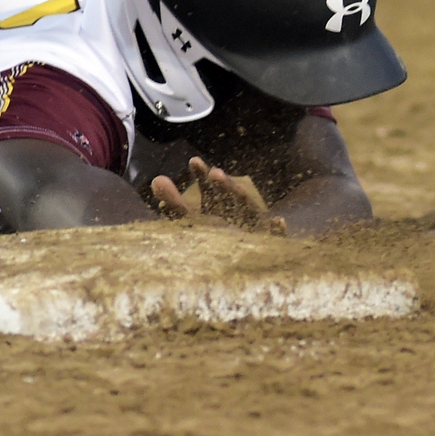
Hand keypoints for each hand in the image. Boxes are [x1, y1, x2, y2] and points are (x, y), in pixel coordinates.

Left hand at [151, 158, 286, 235]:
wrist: (240, 275)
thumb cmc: (217, 244)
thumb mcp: (193, 224)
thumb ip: (175, 204)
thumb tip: (155, 179)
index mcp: (220, 209)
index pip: (211, 190)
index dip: (203, 176)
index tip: (194, 161)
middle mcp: (238, 216)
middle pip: (233, 198)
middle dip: (226, 186)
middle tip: (215, 174)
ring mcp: (255, 231)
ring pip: (252, 213)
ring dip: (246, 202)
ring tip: (243, 200)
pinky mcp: (269, 248)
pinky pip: (276, 241)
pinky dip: (278, 232)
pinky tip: (279, 222)